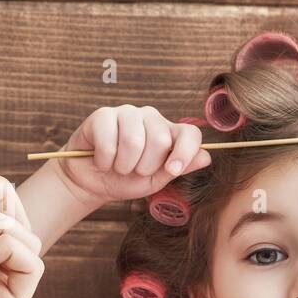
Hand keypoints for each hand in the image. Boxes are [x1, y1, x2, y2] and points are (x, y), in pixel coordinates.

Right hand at [51, 104, 211, 205]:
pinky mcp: (103, 116)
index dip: (184, 153)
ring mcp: (127, 113)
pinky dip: (105, 160)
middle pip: (160, 140)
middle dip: (144, 166)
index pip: (190, 133)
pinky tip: (101, 160)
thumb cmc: (124, 180)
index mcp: (168, 133)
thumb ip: (178, 168)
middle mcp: (151, 118)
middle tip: (132, 170)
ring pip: (134, 140)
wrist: (91, 183)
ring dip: (123, 165)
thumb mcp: (155, 181)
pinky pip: (109, 141)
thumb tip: (207, 156)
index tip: (171, 171)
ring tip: (116, 166)